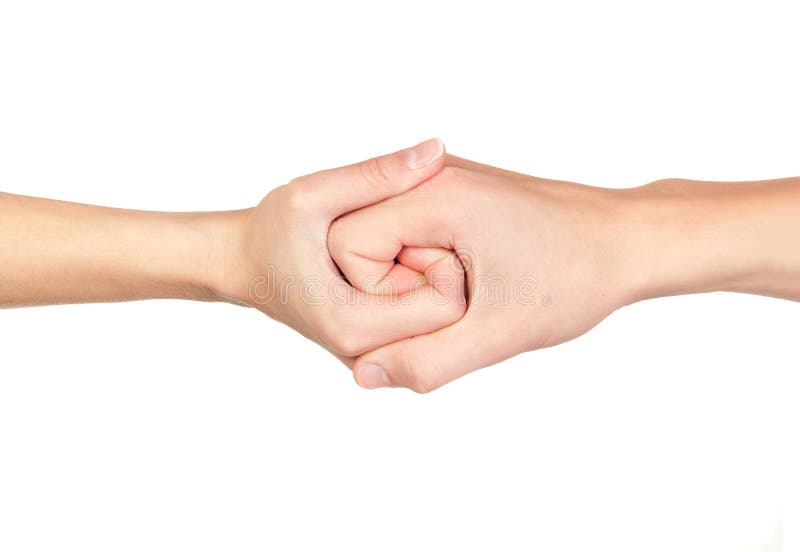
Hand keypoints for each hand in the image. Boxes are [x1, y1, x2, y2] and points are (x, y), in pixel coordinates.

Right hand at [215, 139, 465, 362]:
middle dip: (448, 275)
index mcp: (352, 324)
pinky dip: (426, 297)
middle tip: (426, 237)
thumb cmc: (268, 231)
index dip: (449, 263)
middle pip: (449, 321)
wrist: (244, 267)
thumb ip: (376, 174)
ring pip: (440, 329)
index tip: (427, 231)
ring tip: (418, 251)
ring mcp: (370, 357)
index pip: (446, 306)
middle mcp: (365, 353)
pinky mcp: (373, 350)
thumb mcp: (313, 194)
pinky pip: (422, 330)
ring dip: (439, 286)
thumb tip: (436, 149)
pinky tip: (411, 265)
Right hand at [327, 156, 635, 390]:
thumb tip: (362, 375)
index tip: (444, 306)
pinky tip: (470, 281)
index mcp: (434, 195)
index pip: (345, 245)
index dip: (381, 295)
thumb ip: (428, 359)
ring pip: (383, 244)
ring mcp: (442, 183)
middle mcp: (430, 178)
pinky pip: (410, 238)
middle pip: (358, 244)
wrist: (628, 240)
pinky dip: (426, 270)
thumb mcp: (502, 332)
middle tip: (461, 302)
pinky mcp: (455, 198)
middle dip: (397, 290)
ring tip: (472, 291)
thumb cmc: (576, 275)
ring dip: (414, 282)